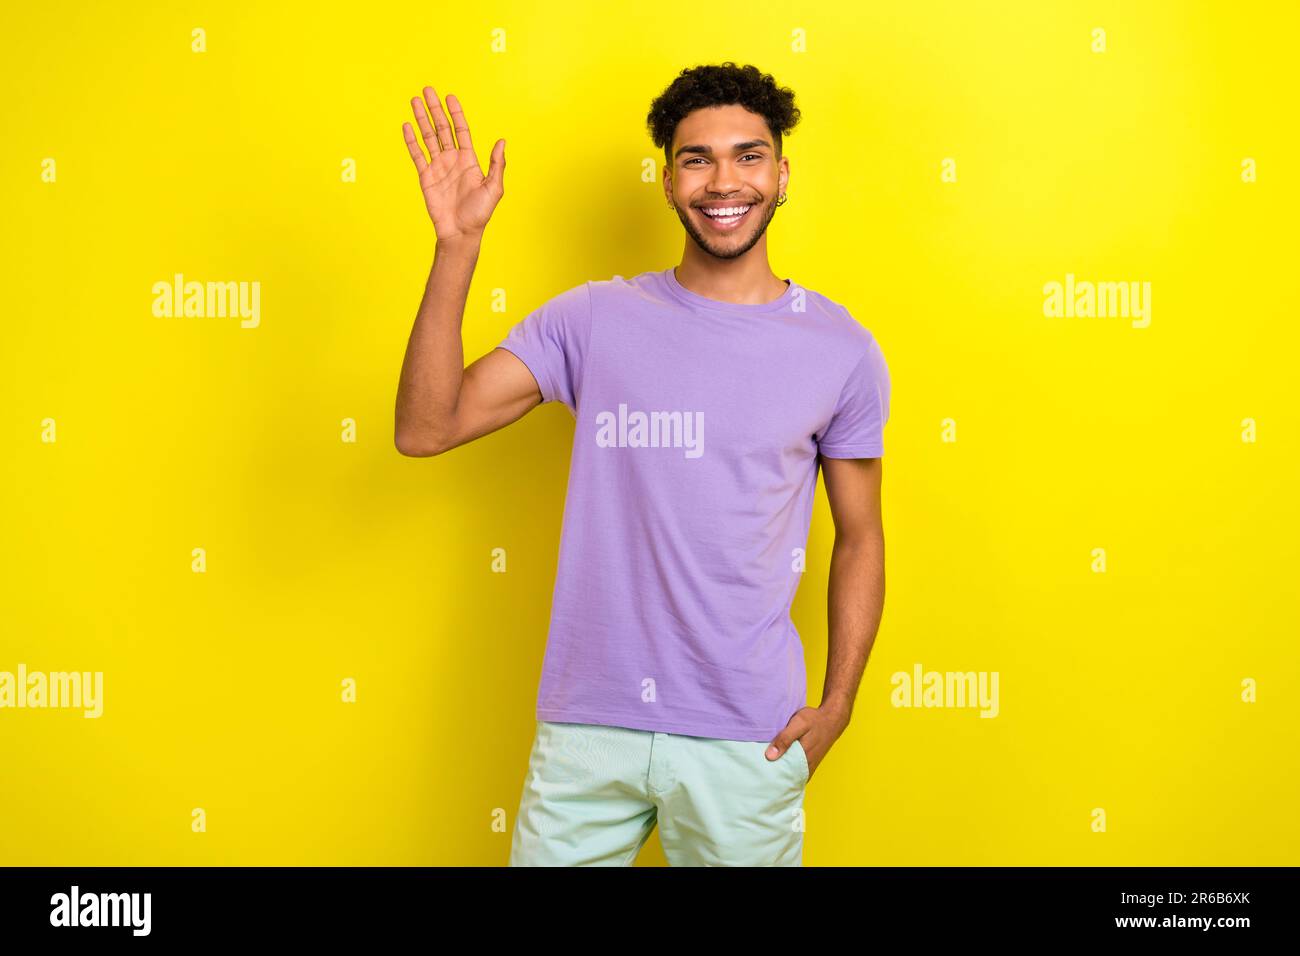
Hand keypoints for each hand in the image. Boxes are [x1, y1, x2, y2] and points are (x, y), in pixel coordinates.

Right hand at [402, 85, 504, 243]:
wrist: (460, 233)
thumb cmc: (479, 214)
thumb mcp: (494, 188)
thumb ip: (496, 164)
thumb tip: (502, 141)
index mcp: (469, 160)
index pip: (461, 130)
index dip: (456, 113)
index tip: (450, 97)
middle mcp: (452, 160)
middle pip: (442, 128)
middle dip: (435, 109)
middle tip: (427, 90)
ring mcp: (438, 167)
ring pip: (428, 137)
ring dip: (421, 119)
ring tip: (415, 101)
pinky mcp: (426, 177)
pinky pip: (417, 155)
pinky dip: (411, 141)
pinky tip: (407, 126)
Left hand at [766, 703, 850, 781]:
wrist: (832, 719)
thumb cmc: (814, 720)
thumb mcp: (798, 724)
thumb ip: (785, 739)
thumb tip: (770, 756)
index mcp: (803, 759)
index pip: (784, 777)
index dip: (771, 780)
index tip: (758, 780)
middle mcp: (807, 766)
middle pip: (787, 778)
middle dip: (774, 779)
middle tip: (758, 778)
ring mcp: (810, 765)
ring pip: (792, 775)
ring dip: (781, 775)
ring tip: (764, 774)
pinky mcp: (811, 762)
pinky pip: (797, 771)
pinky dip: (788, 771)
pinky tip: (778, 767)